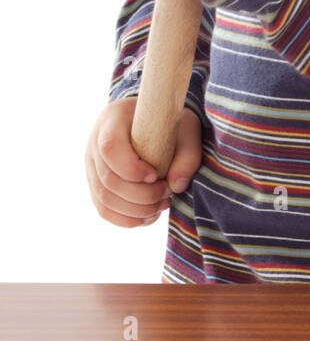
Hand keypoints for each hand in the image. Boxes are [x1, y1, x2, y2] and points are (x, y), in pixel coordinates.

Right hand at [85, 99, 201, 226]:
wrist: (154, 120)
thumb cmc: (169, 123)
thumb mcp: (185, 127)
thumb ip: (187, 154)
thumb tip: (176, 186)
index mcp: (113, 120)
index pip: (110, 148)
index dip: (131, 168)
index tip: (156, 175)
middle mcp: (95, 144)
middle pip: (108, 180)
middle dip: (142, 195)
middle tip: (167, 192)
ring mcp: (92, 166)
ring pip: (105, 199)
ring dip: (136, 210)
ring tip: (162, 204)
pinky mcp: (96, 185)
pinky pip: (104, 210)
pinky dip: (127, 219)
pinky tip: (149, 215)